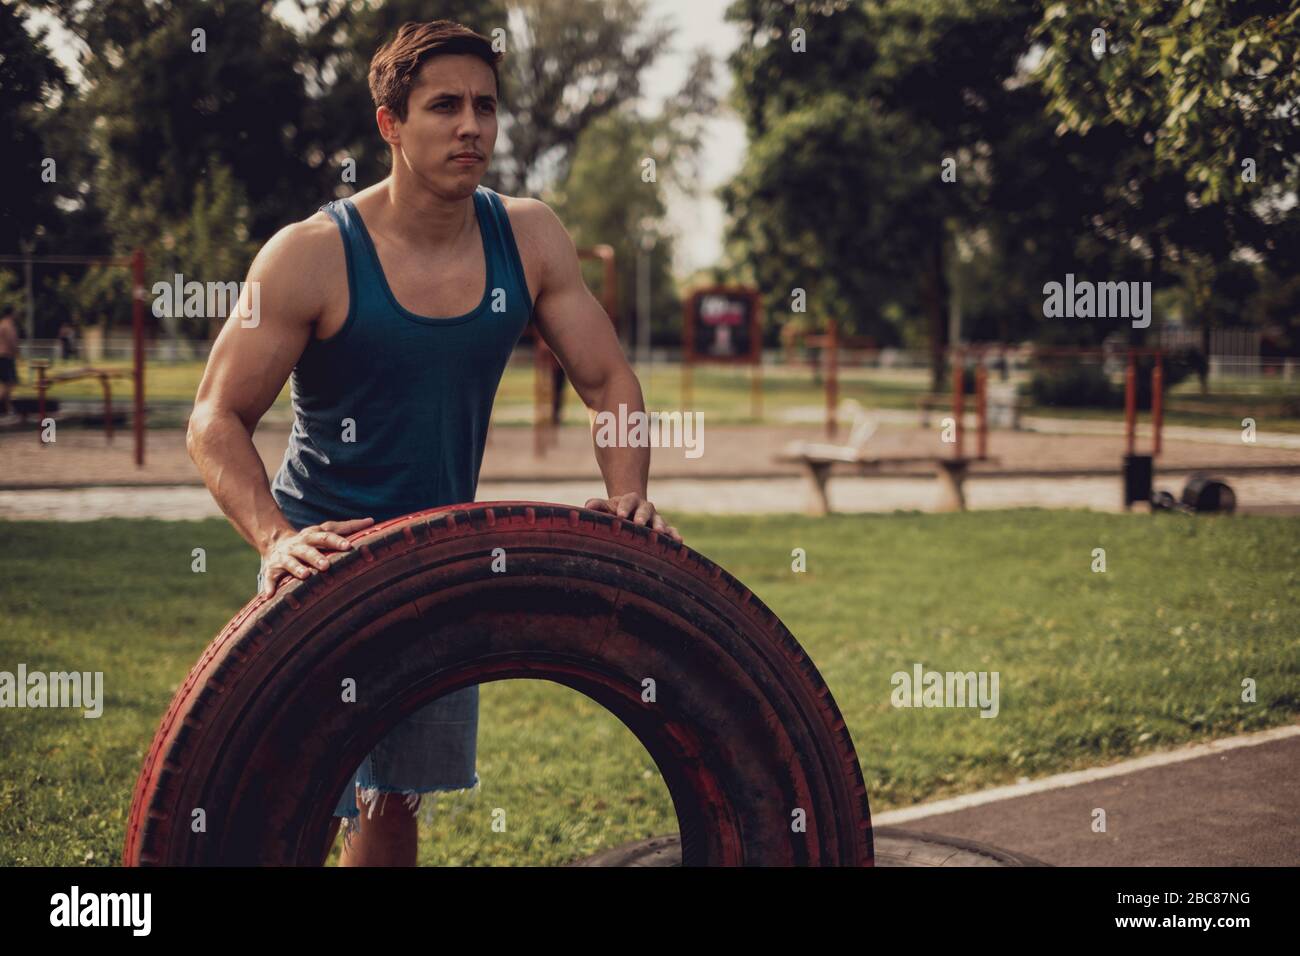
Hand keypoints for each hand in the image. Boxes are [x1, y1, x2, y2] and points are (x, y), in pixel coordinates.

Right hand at [259, 517, 374, 596]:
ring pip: (290, 562)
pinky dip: (268, 586)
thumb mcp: (325, 531)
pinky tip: (268, 596)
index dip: (337, 541)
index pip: (326, 536)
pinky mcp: (272, 569)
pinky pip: (269, 578)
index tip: (349, 546)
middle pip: (308, 550)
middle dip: (316, 557)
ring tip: (306, 575)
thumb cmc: (310, 540)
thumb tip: (372, 520)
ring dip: (297, 569)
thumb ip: (348, 527)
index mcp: (312, 536)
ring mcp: (284, 557)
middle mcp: (298, 546)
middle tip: (326, 565)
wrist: (275, 544)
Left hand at [584, 492, 681, 542]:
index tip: (620, 515)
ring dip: (660, 526)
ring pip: (659, 520)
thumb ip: (598, 505)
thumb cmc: (616, 512)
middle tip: (638, 524)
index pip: (628, 501)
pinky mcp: (664, 529)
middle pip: (645, 509)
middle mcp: (645, 507)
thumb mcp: (607, 507)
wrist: (631, 511)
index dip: (624, 507)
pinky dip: (674, 535)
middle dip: (642, 516)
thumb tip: (587, 506)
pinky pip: (671, 530)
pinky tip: (678, 541)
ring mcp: (656, 518)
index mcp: (631, 500)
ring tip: (660, 533)